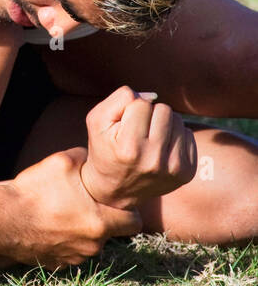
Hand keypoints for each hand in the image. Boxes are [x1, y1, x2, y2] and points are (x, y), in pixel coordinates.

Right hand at [0, 148, 140, 267]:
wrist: (1, 219)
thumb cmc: (33, 191)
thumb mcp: (61, 162)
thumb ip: (85, 159)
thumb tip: (92, 157)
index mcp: (101, 223)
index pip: (134, 222)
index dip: (127, 210)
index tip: (113, 201)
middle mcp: (93, 245)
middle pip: (110, 232)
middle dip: (101, 219)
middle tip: (83, 203)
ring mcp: (74, 258)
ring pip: (89, 243)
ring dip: (81, 230)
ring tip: (61, 212)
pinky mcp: (56, 264)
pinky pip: (69, 252)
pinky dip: (63, 240)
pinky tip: (48, 225)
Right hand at [80, 86, 197, 209]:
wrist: (114, 189)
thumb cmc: (104, 148)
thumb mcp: (97, 121)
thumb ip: (119, 99)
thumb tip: (153, 96)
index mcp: (129, 148)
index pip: (142, 104)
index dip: (130, 110)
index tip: (122, 126)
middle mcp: (154, 160)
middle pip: (164, 110)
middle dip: (150, 114)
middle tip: (137, 131)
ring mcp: (174, 168)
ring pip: (178, 121)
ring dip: (163, 124)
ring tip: (149, 139)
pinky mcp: (187, 172)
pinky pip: (188, 135)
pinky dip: (174, 136)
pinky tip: (160, 148)